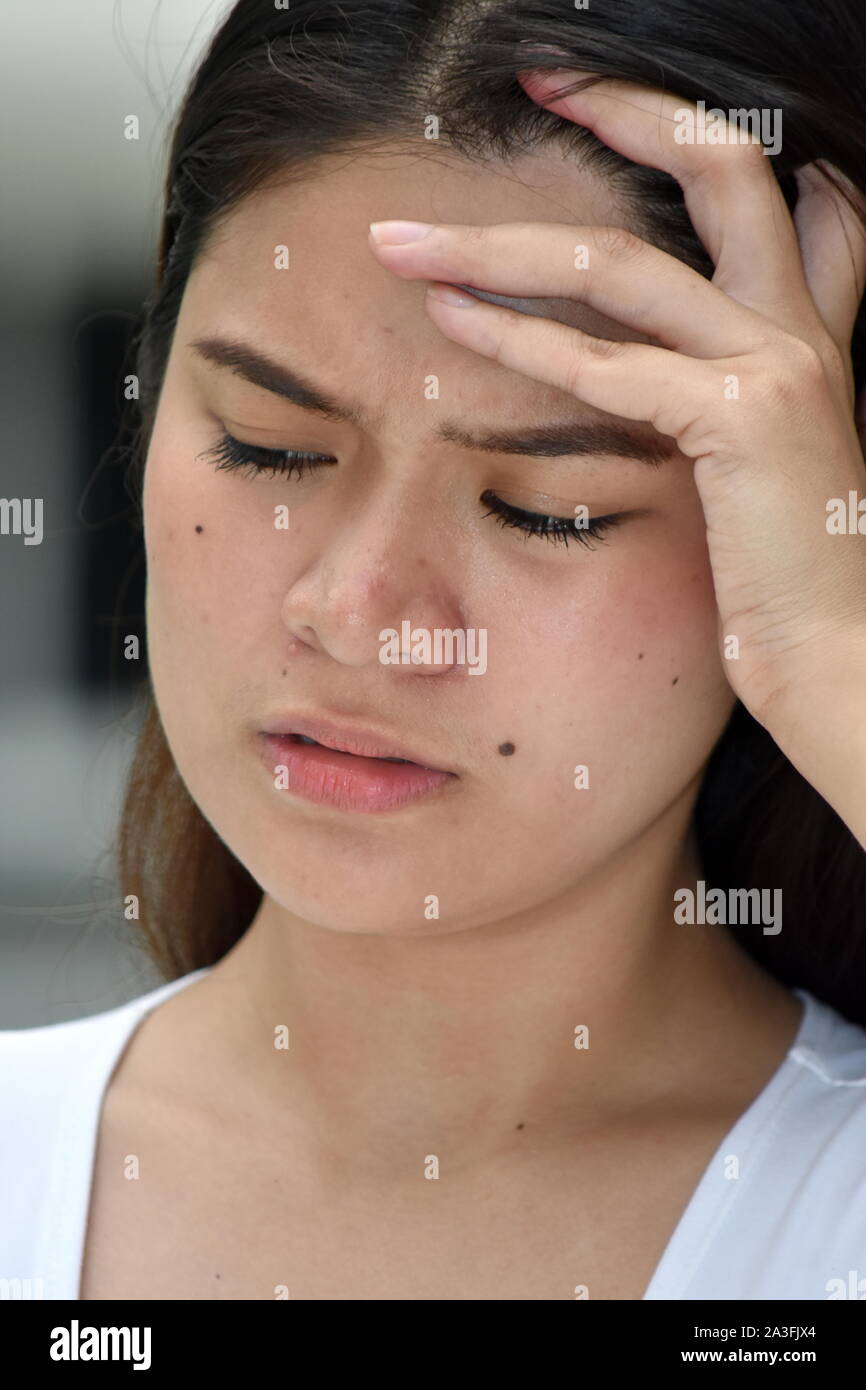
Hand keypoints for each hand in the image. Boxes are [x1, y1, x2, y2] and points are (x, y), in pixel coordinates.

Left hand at [367, 73, 865, 750]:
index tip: (601, 98)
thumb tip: (647, 367)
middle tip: (536, 81)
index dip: (689, 130)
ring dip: (499, 245)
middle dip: (623, 109)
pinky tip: (451, 326)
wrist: (837, 662)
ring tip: (405, 243)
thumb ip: (713, 396)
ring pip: (625, 264)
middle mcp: (800, 328)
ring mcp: (777, 365)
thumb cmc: (782, 582)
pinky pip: (609, 366)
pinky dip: (519, 343)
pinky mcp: (742, 421)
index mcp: (805, 332)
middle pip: (719, 169)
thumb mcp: (758, 465)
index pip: (775, 189)